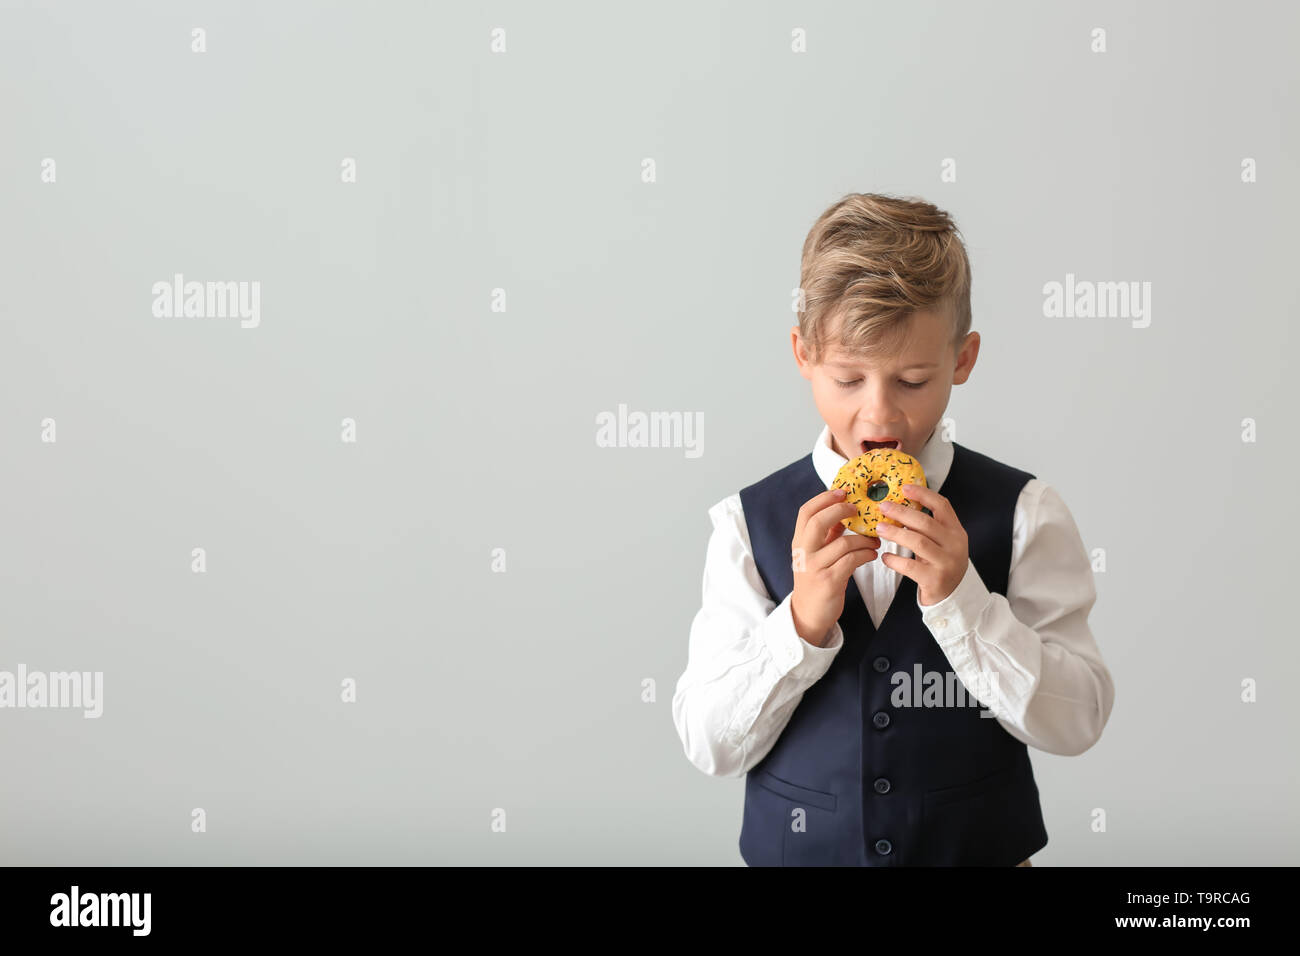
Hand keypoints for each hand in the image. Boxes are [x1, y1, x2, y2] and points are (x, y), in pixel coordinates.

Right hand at [789, 488, 879, 645]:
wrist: (808, 614)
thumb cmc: (815, 580)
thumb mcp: (815, 554)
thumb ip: (826, 535)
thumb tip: (843, 512)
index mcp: (799, 542)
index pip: (806, 512)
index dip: (824, 498)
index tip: (843, 492)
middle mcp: (803, 552)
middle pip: (818, 521)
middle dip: (842, 511)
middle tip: (859, 510)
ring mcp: (815, 567)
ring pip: (843, 542)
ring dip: (864, 539)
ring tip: (874, 541)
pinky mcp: (829, 581)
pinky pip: (852, 560)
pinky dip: (866, 555)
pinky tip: (872, 555)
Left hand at [875, 483, 967, 605]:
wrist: (952, 595)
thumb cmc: (940, 563)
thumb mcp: (941, 542)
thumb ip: (928, 526)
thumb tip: (898, 506)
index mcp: (955, 531)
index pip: (942, 505)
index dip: (923, 494)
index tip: (904, 488)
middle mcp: (954, 545)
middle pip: (925, 522)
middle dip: (901, 512)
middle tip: (883, 507)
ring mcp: (946, 562)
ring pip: (917, 542)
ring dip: (895, 533)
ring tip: (879, 529)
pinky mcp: (935, 579)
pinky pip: (910, 566)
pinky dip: (895, 560)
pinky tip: (885, 557)